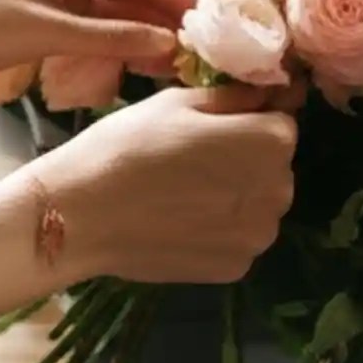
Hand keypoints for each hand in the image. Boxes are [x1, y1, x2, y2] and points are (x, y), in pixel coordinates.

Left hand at [0, 0, 195, 88]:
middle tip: (203, 45)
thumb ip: (109, 37)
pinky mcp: (48, 20)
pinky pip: (96, 29)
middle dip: (164, 15)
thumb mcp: (47, 30)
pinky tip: (145, 63)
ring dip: (144, 33)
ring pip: (115, 12)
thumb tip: (166, 43)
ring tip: (182, 61)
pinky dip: (119, 45)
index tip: (207, 16)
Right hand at [27, 86, 296, 283]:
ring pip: (258, 205)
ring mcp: (258, 237)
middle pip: (273, 167)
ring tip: (185, 192)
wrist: (82, 215)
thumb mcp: (179, 102)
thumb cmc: (127, 145)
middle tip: (193, 158)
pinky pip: (239, 238)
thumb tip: (269, 93)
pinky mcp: (236, 269)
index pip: (281, 123)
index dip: (250, 120)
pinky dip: (220, 230)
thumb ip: (234, 97)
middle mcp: (279, 191)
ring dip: (236, 196)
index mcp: (271, 142)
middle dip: (246, 158)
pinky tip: (181, 221)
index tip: (216, 124)